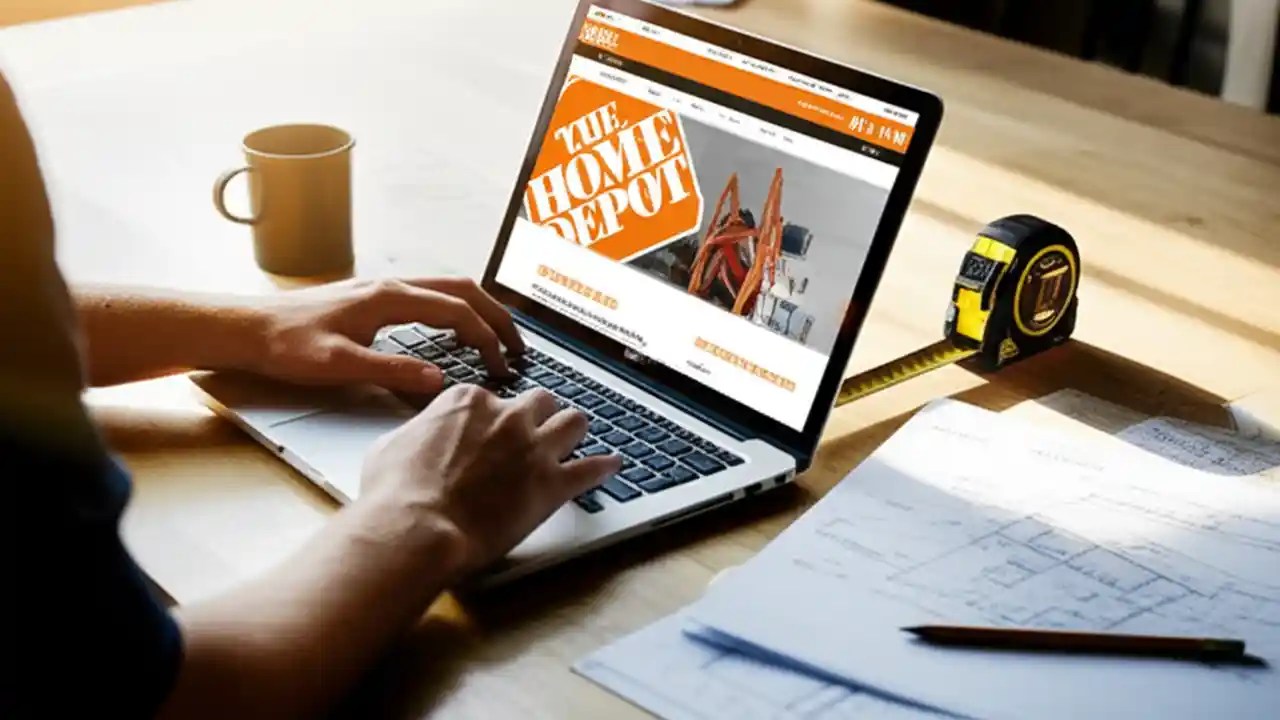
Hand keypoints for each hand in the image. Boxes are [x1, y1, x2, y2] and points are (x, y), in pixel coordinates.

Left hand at [249, 277, 524, 393]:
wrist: (246, 329)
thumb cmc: (285, 346)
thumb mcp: (338, 365)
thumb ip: (392, 371)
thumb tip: (440, 379)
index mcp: (389, 298)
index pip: (457, 311)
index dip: (486, 338)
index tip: (502, 366)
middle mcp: (391, 286)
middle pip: (462, 289)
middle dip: (496, 316)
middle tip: (517, 347)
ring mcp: (382, 289)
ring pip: (447, 288)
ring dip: (478, 310)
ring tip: (496, 338)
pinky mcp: (372, 299)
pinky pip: (429, 296)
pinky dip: (455, 310)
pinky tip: (451, 332)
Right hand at [359, 385, 621, 575]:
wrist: (416, 528)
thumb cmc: (395, 493)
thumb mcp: (391, 445)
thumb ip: (418, 432)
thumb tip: (419, 436)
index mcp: (468, 401)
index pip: (493, 398)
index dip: (492, 418)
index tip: (492, 432)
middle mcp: (507, 417)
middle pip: (540, 402)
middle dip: (538, 417)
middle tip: (534, 433)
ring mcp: (534, 448)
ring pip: (573, 422)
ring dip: (572, 432)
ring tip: (574, 440)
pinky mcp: (552, 484)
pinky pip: (593, 468)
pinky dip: (604, 467)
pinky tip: (611, 466)